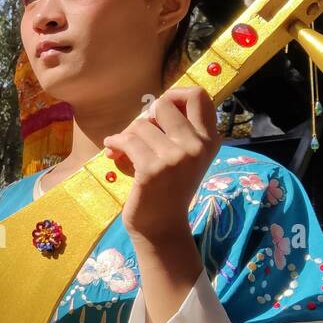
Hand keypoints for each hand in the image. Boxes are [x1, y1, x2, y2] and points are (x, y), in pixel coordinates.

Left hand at [104, 87, 218, 247]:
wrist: (162, 228)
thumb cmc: (168, 189)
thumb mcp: (184, 157)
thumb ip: (177, 131)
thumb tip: (152, 103)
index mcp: (209, 140)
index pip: (199, 96)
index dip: (175, 94)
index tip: (158, 111)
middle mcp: (197, 146)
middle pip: (164, 103)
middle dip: (144, 116)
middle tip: (137, 135)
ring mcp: (176, 158)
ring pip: (141, 124)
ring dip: (126, 135)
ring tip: (123, 150)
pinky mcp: (153, 169)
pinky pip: (126, 140)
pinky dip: (114, 144)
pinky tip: (113, 152)